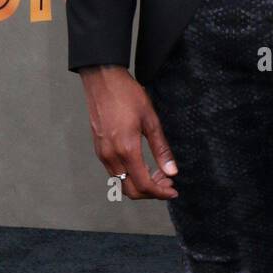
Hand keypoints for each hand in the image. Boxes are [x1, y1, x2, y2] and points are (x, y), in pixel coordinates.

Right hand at [79, 65, 178, 199]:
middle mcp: (111, 156)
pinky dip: (129, 175)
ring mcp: (102, 153)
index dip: (160, 192)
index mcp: (126, 149)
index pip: (143, 184)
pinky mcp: (99, 148)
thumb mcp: (151, 120)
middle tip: (167, 182)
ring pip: (121, 182)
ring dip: (139, 184)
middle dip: (151, 192)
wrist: (102, 80)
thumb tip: (172, 171)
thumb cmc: (127, 95)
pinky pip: (114, 172)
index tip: (173, 191)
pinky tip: (141, 164)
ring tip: (157, 173)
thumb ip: (161, 149)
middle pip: (130, 190)